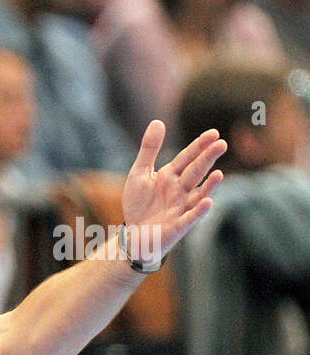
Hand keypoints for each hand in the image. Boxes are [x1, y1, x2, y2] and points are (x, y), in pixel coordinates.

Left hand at [122, 120, 226, 266]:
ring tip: (219, 174)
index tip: (214, 133)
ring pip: (198, 195)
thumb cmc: (139, 203)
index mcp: (171, 176)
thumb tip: (158, 121)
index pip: (188, 158)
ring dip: (209, 186)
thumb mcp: (140, 173)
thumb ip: (149, 149)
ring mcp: (181, 208)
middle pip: (196, 172)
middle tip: (222, 144)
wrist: (133, 234)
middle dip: (207, 159)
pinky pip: (190, 218)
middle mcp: (180, 190)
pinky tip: (208, 202)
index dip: (199, 146)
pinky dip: (199, 211)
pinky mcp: (177, 226)